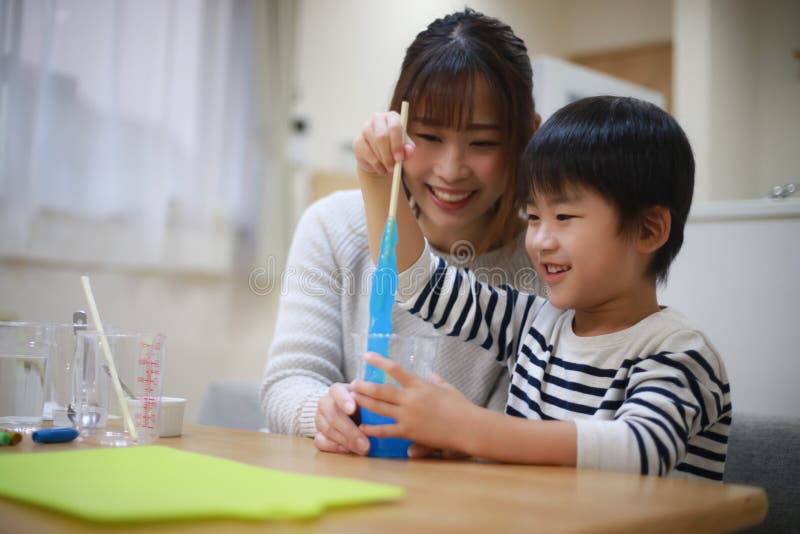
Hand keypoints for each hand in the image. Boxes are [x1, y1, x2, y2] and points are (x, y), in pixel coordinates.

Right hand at [314, 382, 370, 454]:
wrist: (342, 411)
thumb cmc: (359, 403)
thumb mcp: (364, 398)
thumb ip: (369, 401)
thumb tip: (383, 409)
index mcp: (337, 390)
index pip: (337, 392)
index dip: (344, 400)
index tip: (352, 409)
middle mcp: (325, 402)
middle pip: (333, 415)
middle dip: (350, 431)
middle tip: (365, 443)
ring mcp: (319, 418)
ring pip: (327, 429)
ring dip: (345, 441)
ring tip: (362, 449)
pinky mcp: (317, 433)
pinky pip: (319, 441)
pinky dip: (333, 447)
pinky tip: (347, 450)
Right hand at [352, 111, 414, 175]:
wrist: (381, 159)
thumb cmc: (396, 150)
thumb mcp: (406, 150)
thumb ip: (409, 150)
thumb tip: (408, 151)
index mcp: (392, 117)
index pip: (394, 127)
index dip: (396, 144)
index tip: (399, 158)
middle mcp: (377, 118)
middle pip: (381, 137)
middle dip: (388, 154)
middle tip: (393, 167)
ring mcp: (365, 128)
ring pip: (374, 147)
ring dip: (383, 161)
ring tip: (390, 168)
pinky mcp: (358, 141)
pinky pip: (367, 155)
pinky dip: (376, 165)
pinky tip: (381, 168)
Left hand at [352, 352, 476, 451]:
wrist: (468, 427)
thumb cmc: (462, 407)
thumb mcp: (449, 389)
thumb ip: (438, 381)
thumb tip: (432, 374)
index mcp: (420, 385)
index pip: (395, 369)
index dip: (379, 361)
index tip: (367, 356)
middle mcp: (410, 398)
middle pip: (381, 390)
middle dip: (365, 386)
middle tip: (352, 382)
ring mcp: (408, 415)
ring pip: (380, 408)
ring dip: (364, 402)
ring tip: (352, 399)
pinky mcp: (409, 431)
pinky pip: (386, 430)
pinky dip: (373, 429)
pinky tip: (362, 427)